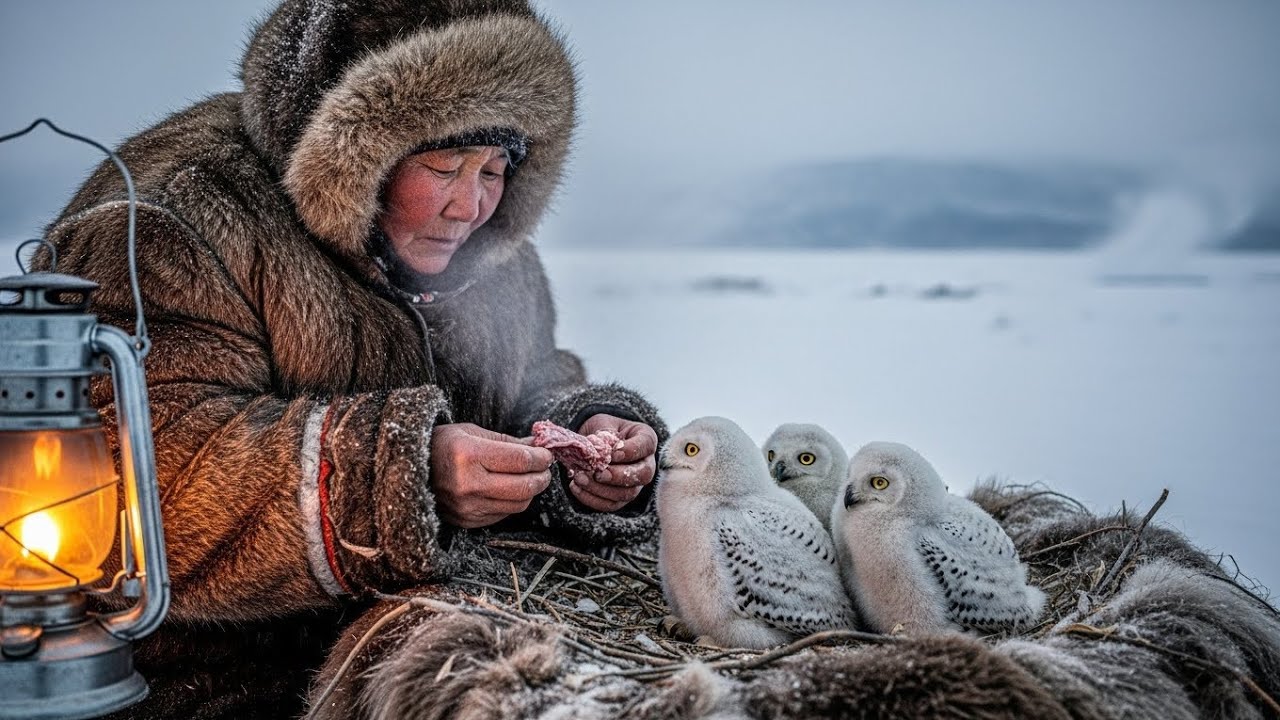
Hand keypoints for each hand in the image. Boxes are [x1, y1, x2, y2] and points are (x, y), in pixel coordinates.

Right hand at [430, 423, 553, 528]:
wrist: (408, 470)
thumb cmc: (441, 446)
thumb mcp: (471, 432)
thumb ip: (506, 441)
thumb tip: (537, 446)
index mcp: (468, 454)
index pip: (521, 460)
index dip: (541, 458)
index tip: (546, 454)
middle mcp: (468, 484)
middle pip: (524, 486)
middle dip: (542, 476)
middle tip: (545, 468)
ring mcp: (467, 506)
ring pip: (518, 504)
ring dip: (531, 491)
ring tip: (531, 478)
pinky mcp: (467, 521)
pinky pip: (504, 514)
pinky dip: (513, 501)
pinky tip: (511, 489)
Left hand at [568, 414, 657, 512]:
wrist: (594, 444)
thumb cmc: (603, 430)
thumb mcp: (603, 424)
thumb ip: (603, 434)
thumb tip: (598, 449)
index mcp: (646, 440)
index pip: (646, 446)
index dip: (631, 451)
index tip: (612, 453)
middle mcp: (646, 464)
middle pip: (643, 475)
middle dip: (618, 476)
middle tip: (598, 473)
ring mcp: (636, 484)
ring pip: (626, 493)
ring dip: (601, 489)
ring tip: (580, 479)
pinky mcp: (621, 498)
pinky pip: (610, 504)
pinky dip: (592, 498)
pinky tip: (576, 487)